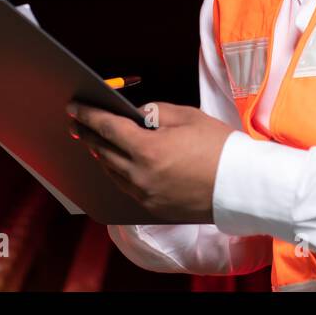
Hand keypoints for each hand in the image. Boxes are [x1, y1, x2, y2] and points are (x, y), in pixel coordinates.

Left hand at [66, 100, 235, 222]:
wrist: (241, 186)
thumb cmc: (219, 147)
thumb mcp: (187, 116)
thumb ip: (155, 112)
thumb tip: (136, 114)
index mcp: (148, 150)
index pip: (107, 128)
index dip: (88, 115)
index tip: (75, 107)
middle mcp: (140, 175)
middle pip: (103, 151)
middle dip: (88, 134)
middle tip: (77, 122)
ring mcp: (146, 194)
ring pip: (111, 172)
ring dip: (100, 154)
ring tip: (94, 141)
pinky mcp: (154, 207)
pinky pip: (126, 187)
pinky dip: (116, 171)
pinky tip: (116, 162)